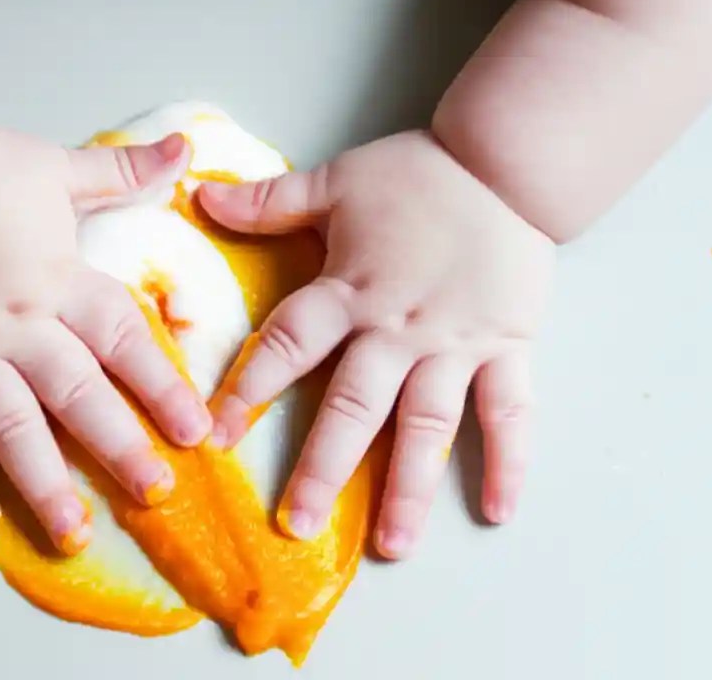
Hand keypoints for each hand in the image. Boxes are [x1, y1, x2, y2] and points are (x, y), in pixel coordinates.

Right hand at [0, 119, 211, 552]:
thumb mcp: (57, 165)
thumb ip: (124, 171)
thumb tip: (186, 148)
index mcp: (62, 281)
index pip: (125, 342)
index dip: (163, 387)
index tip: (198, 430)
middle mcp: (21, 327)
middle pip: (80, 398)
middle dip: (122, 448)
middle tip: (156, 494)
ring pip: (14, 430)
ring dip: (46, 485)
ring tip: (75, 534)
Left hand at [199, 131, 554, 559]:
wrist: (508, 164)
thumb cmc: (419, 173)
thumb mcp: (337, 181)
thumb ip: (271, 200)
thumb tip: (202, 196)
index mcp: (349, 291)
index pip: (288, 346)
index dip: (250, 390)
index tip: (216, 437)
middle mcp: (397, 330)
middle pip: (353, 406)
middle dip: (323, 467)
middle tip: (296, 524)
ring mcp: (455, 346)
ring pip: (426, 424)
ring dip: (408, 487)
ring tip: (392, 547)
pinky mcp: (506, 349)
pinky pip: (509, 412)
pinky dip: (507, 461)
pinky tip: (496, 510)